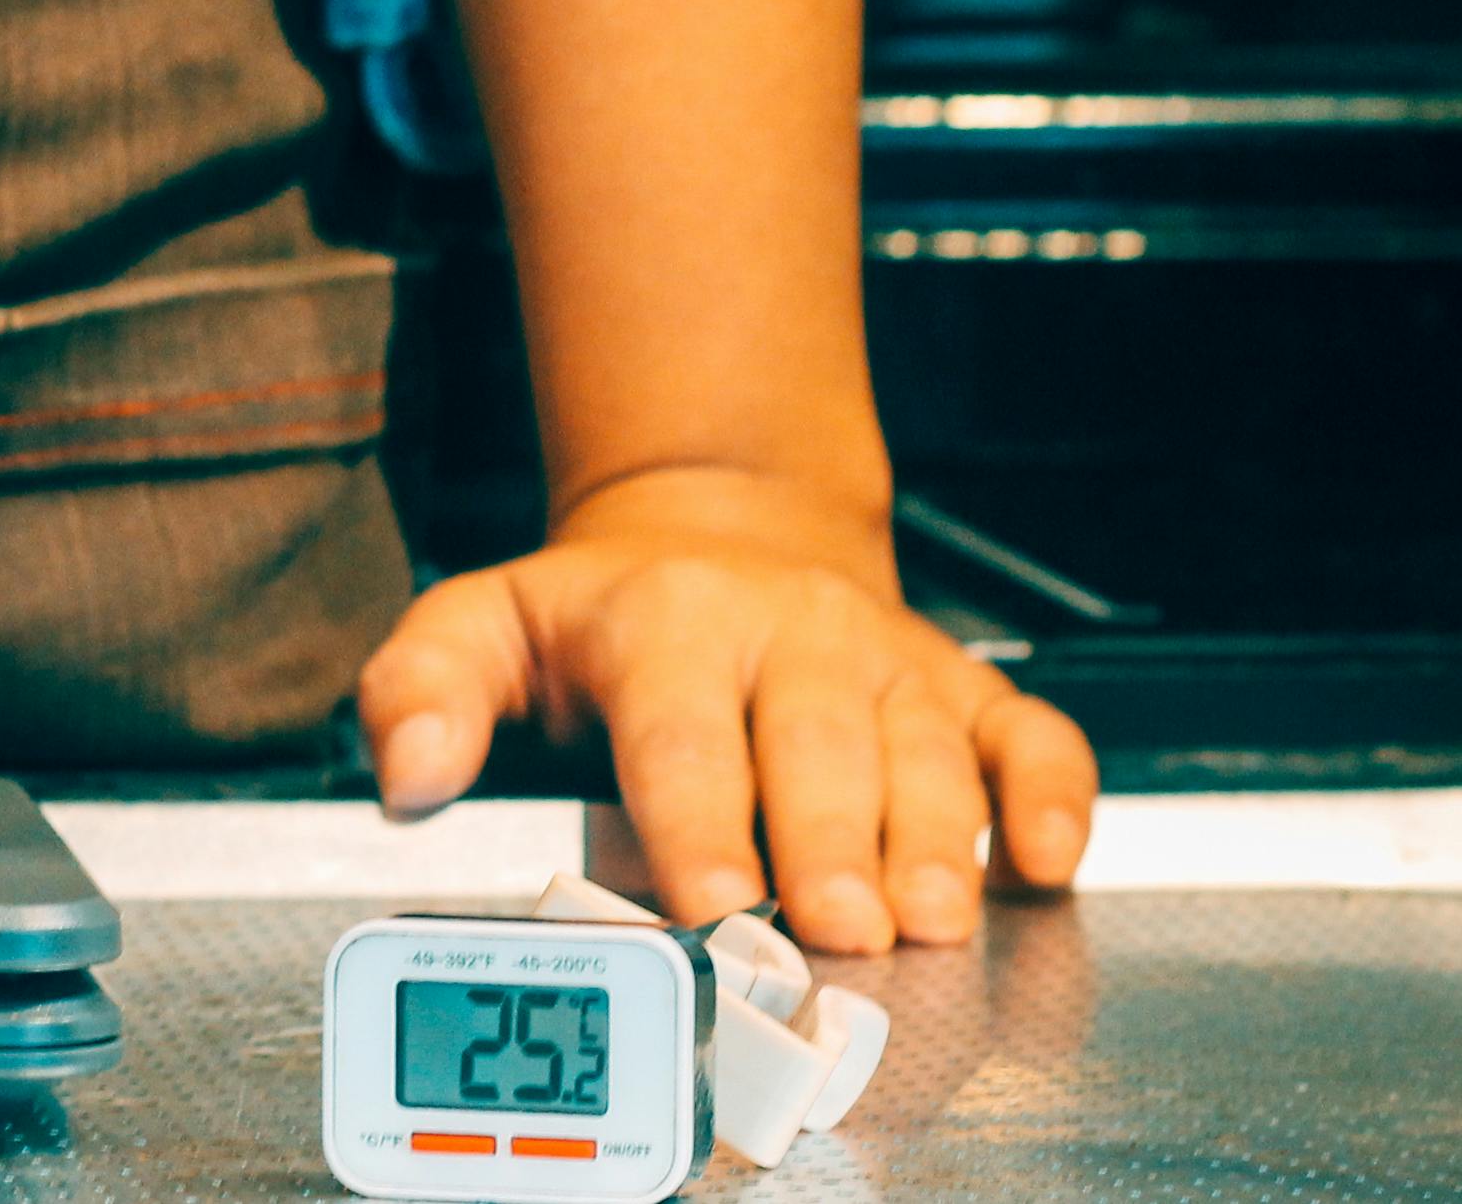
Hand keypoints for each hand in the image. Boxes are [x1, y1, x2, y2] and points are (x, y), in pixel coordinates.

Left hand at [356, 468, 1096, 956]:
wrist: (717, 531)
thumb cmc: (602, 619)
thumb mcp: (486, 625)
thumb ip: (424, 691)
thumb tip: (407, 776)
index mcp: (668, 621)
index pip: (681, 727)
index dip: (698, 817)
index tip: (707, 897)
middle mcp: (789, 631)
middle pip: (817, 744)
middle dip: (830, 842)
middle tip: (840, 930)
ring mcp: (886, 659)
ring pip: (927, 746)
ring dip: (938, 838)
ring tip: (934, 919)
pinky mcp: (962, 686)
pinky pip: (1030, 733)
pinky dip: (1054, 793)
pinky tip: (1049, 859)